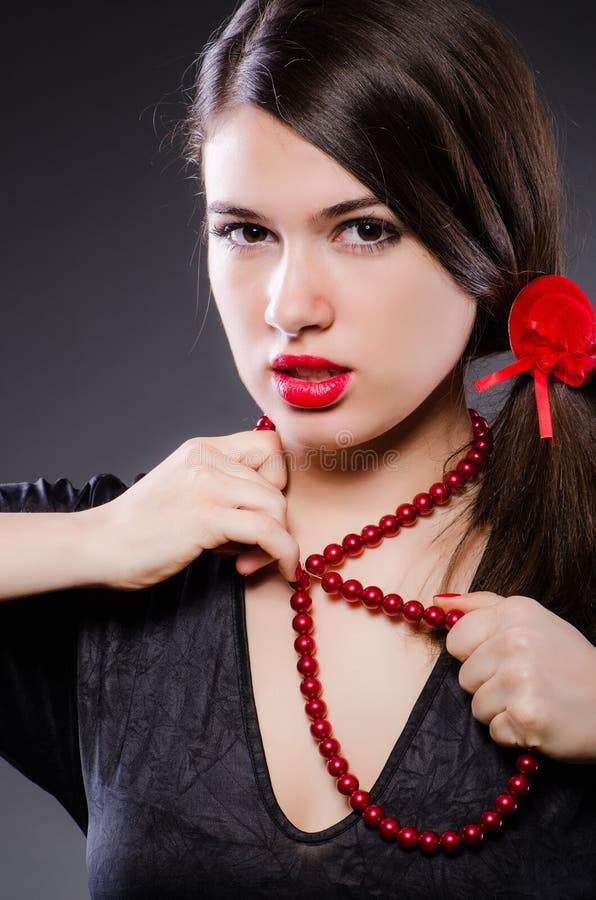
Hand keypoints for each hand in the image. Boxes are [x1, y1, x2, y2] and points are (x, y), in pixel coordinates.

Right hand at [92, 429, 299, 589]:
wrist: (98, 545)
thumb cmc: (139, 529)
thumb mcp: (184, 489)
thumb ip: (220, 487)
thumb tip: (267, 509)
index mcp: (202, 450)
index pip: (269, 447)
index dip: (276, 481)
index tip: (261, 511)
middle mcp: (208, 460)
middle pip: (277, 485)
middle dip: (277, 523)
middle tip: (255, 551)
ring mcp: (208, 485)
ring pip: (277, 507)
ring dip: (278, 542)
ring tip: (249, 562)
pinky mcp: (207, 516)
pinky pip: (269, 531)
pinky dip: (283, 553)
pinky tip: (276, 569)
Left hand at [439, 591, 595, 763]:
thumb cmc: (571, 664)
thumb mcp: (533, 619)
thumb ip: (483, 605)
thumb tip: (439, 602)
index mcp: (514, 611)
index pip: (456, 639)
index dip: (476, 656)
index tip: (503, 659)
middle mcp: (515, 640)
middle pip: (464, 676)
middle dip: (490, 686)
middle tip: (528, 683)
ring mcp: (519, 678)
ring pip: (476, 706)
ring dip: (501, 711)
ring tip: (534, 701)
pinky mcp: (525, 716)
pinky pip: (493, 731)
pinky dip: (514, 733)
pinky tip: (539, 721)